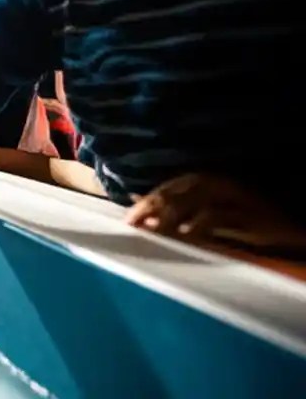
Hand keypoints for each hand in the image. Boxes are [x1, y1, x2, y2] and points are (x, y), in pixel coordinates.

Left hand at [126, 173, 305, 253]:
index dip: (147, 202)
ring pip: (193, 200)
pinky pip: (217, 216)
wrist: (292, 228)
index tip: (129, 220)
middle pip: (176, 191)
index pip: (169, 188)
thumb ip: (179, 211)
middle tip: (134, 227)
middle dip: (151, 208)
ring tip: (153, 234)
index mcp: (207, 181)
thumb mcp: (210, 215)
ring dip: (169, 217)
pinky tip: (185, 238)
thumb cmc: (248, 222)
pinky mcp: (249, 213)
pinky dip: (198, 226)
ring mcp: (234, 196)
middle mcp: (219, 183)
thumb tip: (141, 206)